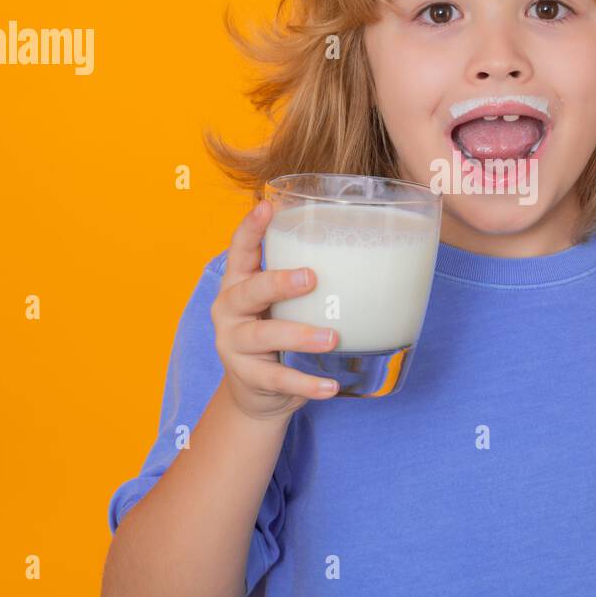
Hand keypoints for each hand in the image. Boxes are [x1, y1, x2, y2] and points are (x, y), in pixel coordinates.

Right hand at [212, 199, 339, 420]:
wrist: (256, 390)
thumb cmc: (277, 331)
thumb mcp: (281, 301)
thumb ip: (305, 279)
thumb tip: (365, 249)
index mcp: (240, 282)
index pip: (240, 249)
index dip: (251, 227)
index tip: (266, 206)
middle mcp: (230, 309)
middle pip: (250, 290)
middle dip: (279, 282)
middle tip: (311, 277)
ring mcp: (235, 344)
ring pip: (264, 335)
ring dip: (299, 334)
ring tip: (331, 338)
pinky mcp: (248, 376)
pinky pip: (279, 378)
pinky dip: (306, 384)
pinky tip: (330, 387)